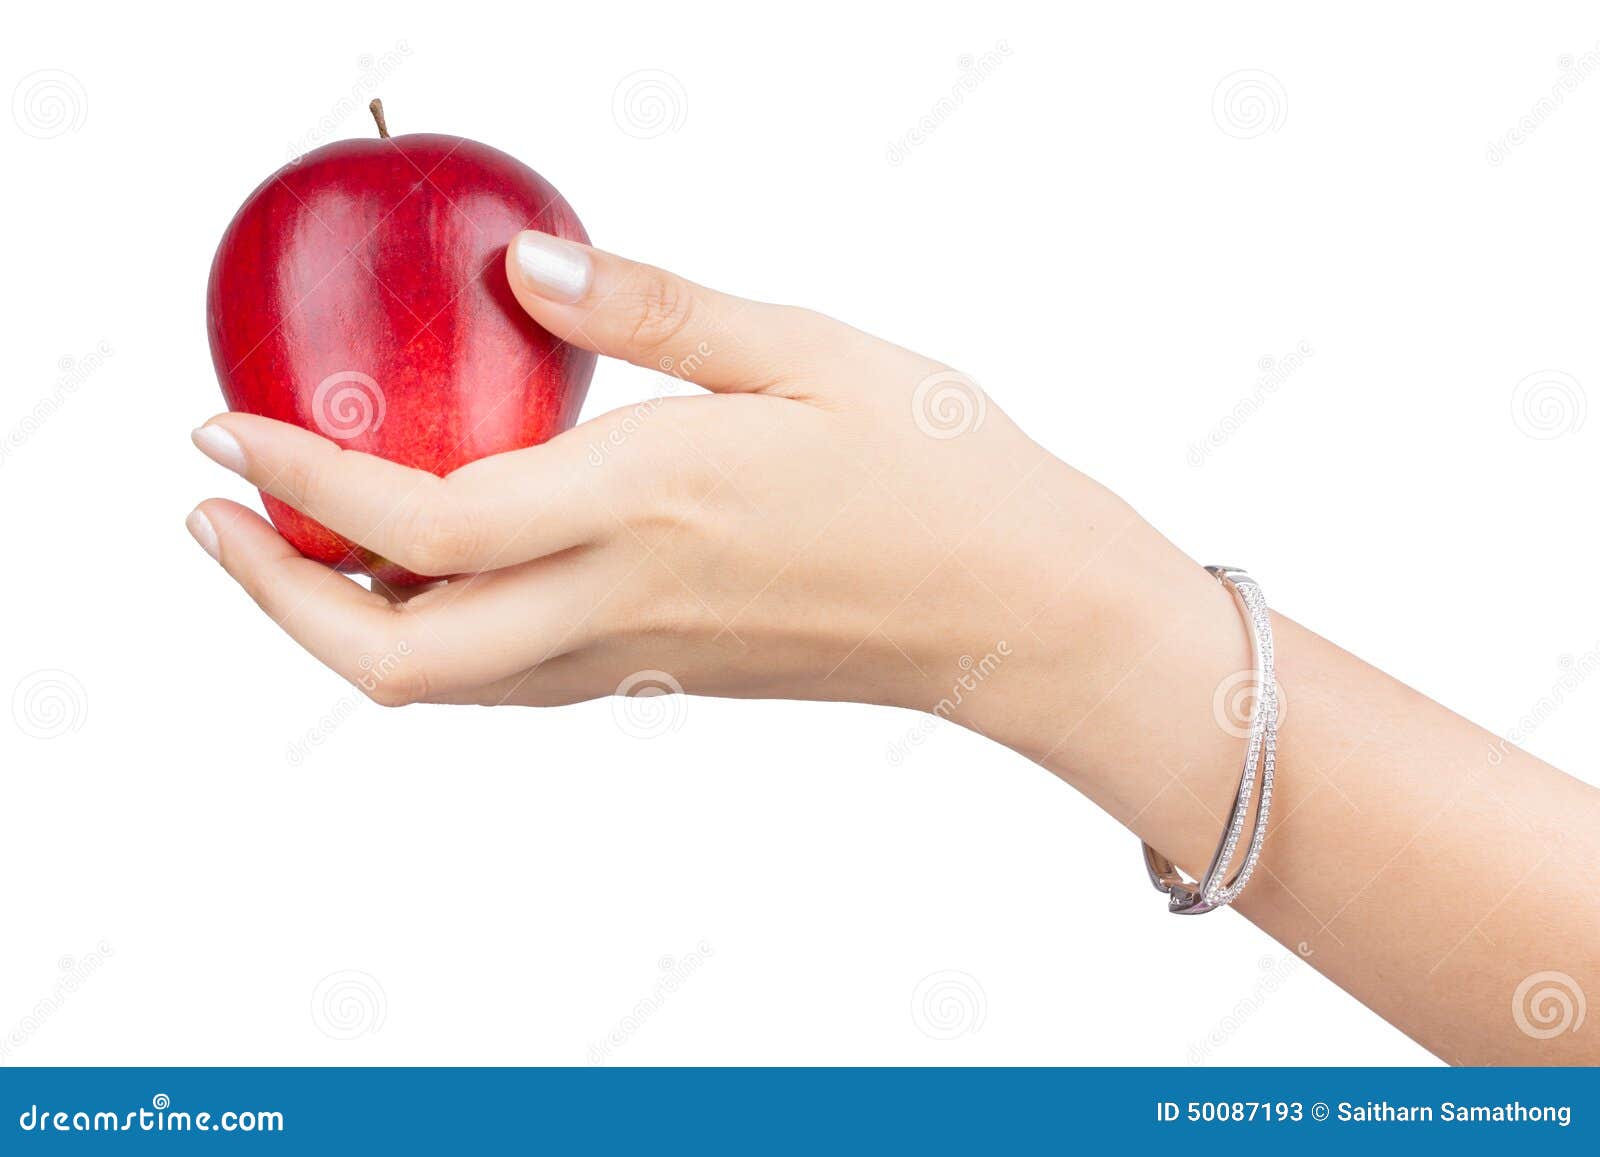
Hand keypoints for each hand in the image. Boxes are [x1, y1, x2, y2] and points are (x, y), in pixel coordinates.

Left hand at [188, 232, 1161, 729]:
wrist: (1020, 611)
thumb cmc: (941, 474)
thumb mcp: (808, 353)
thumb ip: (658, 311)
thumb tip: (527, 270)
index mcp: (649, 505)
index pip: (416, 525)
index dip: (294, 485)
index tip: (220, 430)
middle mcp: (623, 600)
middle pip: (393, 659)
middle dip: (275, 597)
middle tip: (216, 516)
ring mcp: (640, 655)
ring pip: (441, 683)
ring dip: (340, 624)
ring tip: (298, 540)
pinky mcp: (664, 673)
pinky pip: (508, 680)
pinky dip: (431, 635)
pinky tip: (434, 570)